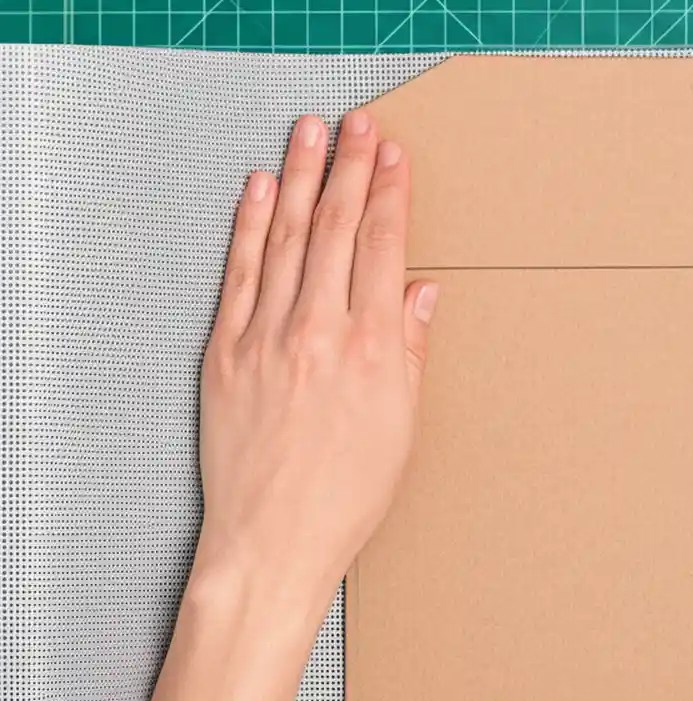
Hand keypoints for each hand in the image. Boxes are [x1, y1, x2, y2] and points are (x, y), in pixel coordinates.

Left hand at [148, 111, 436, 700]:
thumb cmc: (346, 495)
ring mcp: (268, 337)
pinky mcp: (226, 352)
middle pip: (338, 229)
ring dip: (302, 178)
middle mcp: (322, 330)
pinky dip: (251, 227)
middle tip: (359, 125)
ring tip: (311, 133)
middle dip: (351, 169)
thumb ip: (411, 350)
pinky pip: (241, 274)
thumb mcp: (401, 424)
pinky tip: (261, 190)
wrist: (273, 540)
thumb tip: (422, 294)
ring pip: (289, 238)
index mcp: (375, 349)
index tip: (393, 156)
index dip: (390, 194)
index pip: (384, 248)